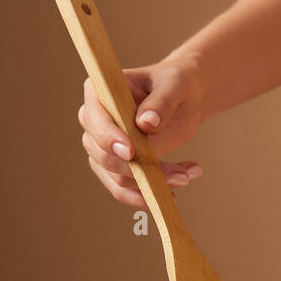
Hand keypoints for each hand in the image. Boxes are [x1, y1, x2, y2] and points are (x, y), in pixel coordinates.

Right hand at [78, 56, 204, 206]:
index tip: (132, 152)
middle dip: (141, 169)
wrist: (183, 101)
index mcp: (100, 92)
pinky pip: (125, 191)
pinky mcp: (115, 167)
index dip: (109, 137)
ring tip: (187, 176)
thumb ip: (162, 102)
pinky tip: (176, 191)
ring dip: (152, 185)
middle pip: (104, 156)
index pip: (95, 119)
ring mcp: (102, 147)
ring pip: (117, 179)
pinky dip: (150, 195)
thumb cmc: (176, 85)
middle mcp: (94, 121)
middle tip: (181, 175)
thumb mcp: (175, 85)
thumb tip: (146, 123)